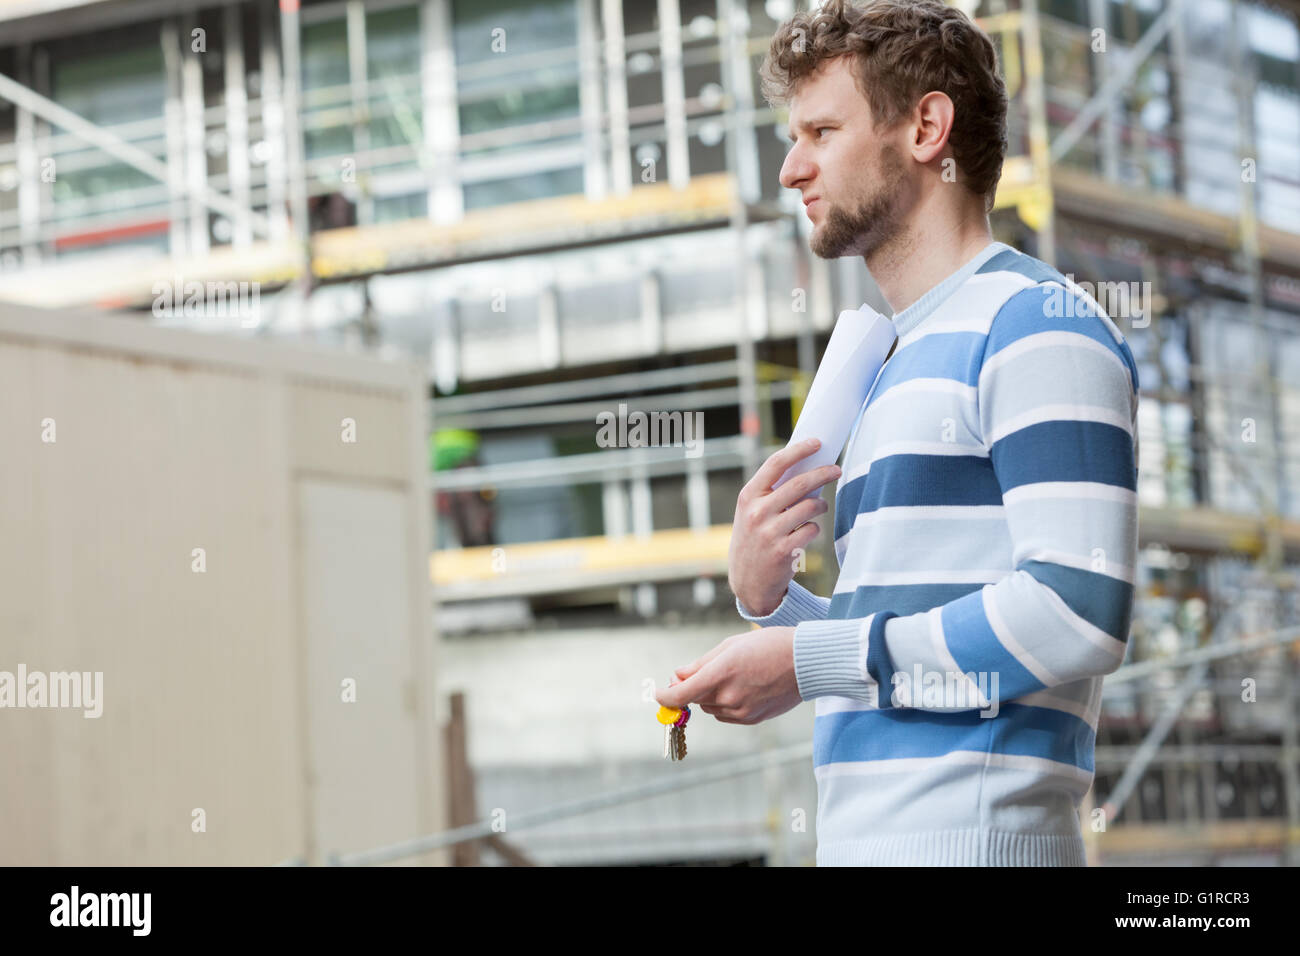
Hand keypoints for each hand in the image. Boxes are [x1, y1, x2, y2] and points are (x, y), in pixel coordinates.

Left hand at [655, 626, 800, 724]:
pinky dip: (725, 704)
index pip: (680, 694)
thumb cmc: (769, 645)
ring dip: (710, 696)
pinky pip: (727, 715)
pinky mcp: (753, 719)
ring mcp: (742, 711)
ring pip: (711, 708)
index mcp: (721, 674)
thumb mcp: (730, 646)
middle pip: (695, 700)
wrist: (806, 662)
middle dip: (692, 688)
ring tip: (731, 676)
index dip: (664, 696)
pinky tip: (741, 687)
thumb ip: (700, 664)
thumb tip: (677, 676)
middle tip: (697, 673)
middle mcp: (729, 697)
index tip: (657, 693)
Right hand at [729, 439, 840, 615]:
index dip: (798, 450)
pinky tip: (807, 532)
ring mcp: (770, 532)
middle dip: (823, 473)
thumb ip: (770, 493)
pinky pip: (812, 529)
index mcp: (748, 497)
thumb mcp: (751, 513)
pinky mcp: (784, 551)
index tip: (816, 442)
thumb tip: (805, 467)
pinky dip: (814, 528)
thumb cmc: (754, 539)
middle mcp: (757, 513)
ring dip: (821, 504)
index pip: (775, 464)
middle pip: (799, 483)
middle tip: (836, 469)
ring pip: (810, 506)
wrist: (748, 581)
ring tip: (820, 506)